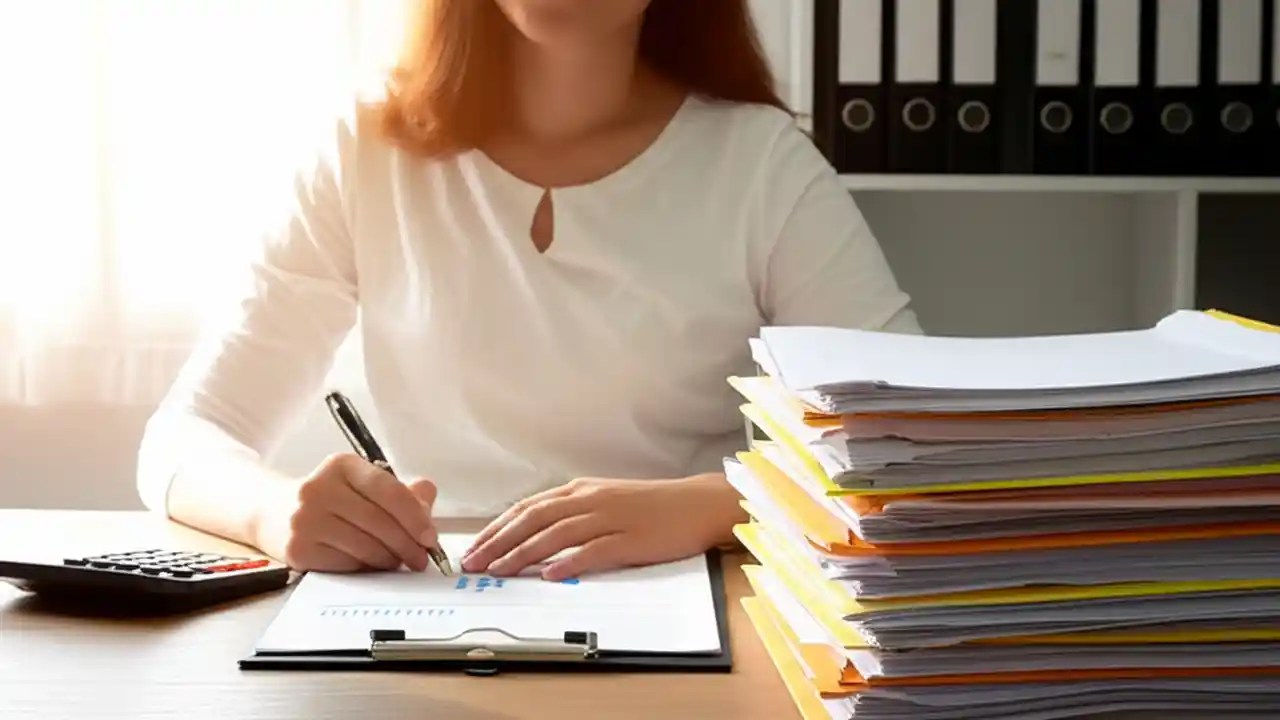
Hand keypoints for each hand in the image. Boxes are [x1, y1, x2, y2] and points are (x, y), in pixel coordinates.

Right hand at [253, 452, 440, 571]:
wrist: (270, 511)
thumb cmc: (328, 499)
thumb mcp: (359, 483)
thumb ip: (398, 490)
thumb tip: (427, 496)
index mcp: (342, 465)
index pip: (388, 490)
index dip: (414, 516)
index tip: (430, 537)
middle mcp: (319, 488)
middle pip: (378, 522)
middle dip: (407, 544)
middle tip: (421, 558)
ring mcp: (305, 519)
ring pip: (364, 546)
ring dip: (389, 559)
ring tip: (398, 562)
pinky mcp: (298, 548)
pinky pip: (346, 564)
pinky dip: (366, 569)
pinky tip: (372, 566)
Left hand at [460, 473, 745, 580]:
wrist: (697, 504)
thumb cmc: (652, 506)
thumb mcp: (605, 500)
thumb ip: (572, 514)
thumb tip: (534, 534)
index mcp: (580, 490)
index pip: (528, 508)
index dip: (497, 528)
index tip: (474, 547)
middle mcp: (590, 499)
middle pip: (534, 519)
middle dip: (499, 541)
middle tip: (473, 562)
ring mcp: (610, 518)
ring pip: (557, 534)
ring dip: (524, 552)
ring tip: (499, 571)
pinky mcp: (631, 539)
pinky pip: (595, 550)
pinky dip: (570, 562)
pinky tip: (550, 575)